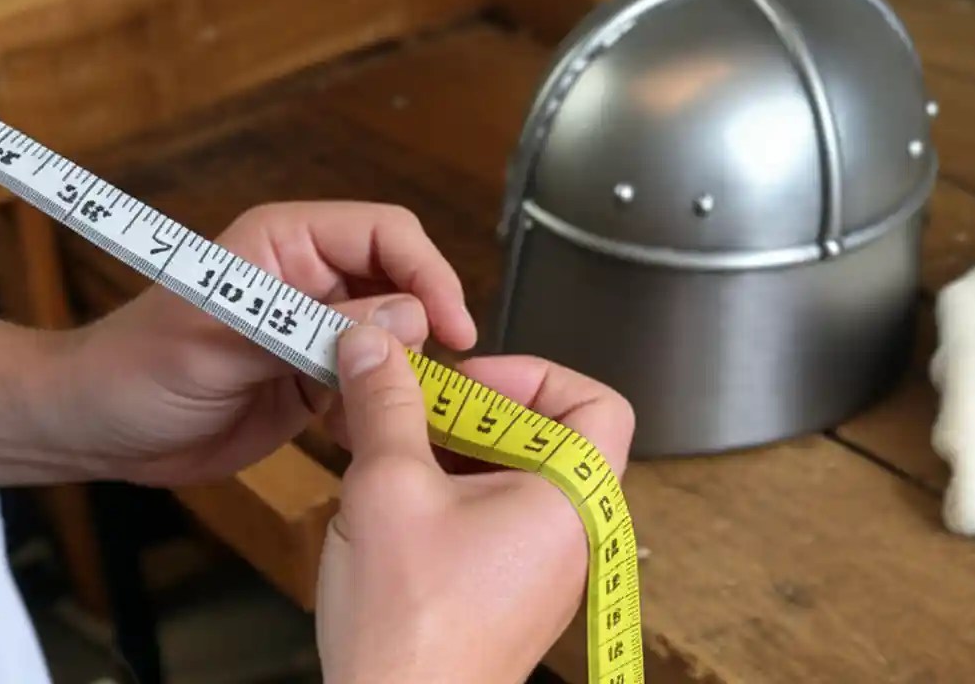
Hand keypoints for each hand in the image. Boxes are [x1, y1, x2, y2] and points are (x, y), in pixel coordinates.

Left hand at [45, 201, 477, 484]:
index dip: (428, 274)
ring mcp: (318, 332)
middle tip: (422, 381)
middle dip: (423, 330)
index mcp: (288, 243)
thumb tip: (407, 316)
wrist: (99, 432)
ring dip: (404, 375)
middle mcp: (312, 280)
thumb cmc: (135, 369)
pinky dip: (378, 410)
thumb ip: (310, 328)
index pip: (386, 235)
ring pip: (397, 341)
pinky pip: (373, 387)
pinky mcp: (317, 381)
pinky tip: (355, 434)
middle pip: (404, 287)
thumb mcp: (221, 344)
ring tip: (392, 411)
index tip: (453, 327)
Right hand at [317, 325, 634, 683]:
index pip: (598, 401)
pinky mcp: (510, 589)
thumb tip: (376, 347)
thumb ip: (386, 405)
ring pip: (513, 476)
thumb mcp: (389, 488)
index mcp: (572, 499)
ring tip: (390, 450)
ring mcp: (543, 565)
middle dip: (474, 412)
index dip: (534, 376)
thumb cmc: (412, 627)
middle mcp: (572, 532)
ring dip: (453, 451)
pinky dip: (451, 492)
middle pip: (547, 435)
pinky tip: (393, 499)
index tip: (470, 383)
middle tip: (415, 409)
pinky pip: (495, 517)